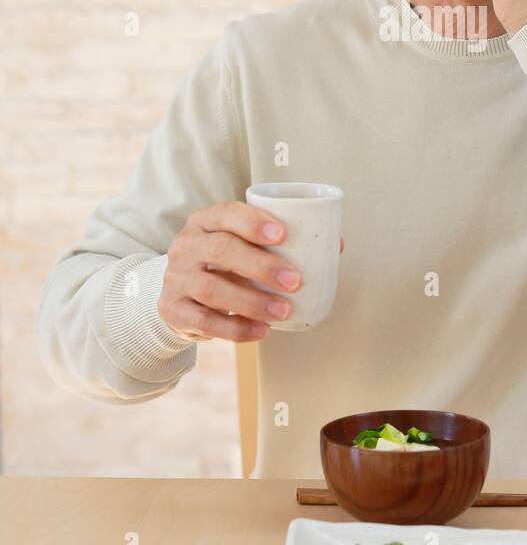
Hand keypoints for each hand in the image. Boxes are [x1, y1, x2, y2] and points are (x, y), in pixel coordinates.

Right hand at [157, 200, 344, 342]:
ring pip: (212, 288)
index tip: (283, 235)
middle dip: (261, 265)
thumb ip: (282, 243)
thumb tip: (336, 245)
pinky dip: (235, 329)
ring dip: (252, 302)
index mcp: (205, 221)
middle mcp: (186, 245)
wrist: (179, 294)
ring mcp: (175, 278)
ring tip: (283, 311)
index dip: (253, 222)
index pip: (226, 213)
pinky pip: (204, 321)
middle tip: (295, 281)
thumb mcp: (242, 245)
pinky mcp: (173, 309)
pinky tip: (262, 331)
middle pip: (220, 250)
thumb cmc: (223, 264)